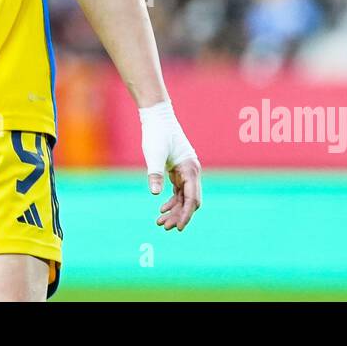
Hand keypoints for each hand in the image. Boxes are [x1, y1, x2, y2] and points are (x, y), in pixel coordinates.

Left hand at [139, 100, 201, 230]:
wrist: (157, 117)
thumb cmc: (156, 134)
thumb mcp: (154, 155)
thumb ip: (155, 174)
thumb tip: (156, 194)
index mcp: (190, 169)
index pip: (192, 199)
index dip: (185, 215)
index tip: (177, 228)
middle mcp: (192, 171)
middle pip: (190, 201)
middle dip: (179, 215)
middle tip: (163, 227)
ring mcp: (186, 171)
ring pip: (184, 197)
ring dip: (175, 210)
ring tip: (160, 222)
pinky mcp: (179, 170)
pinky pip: (179, 191)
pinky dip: (172, 201)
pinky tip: (162, 209)